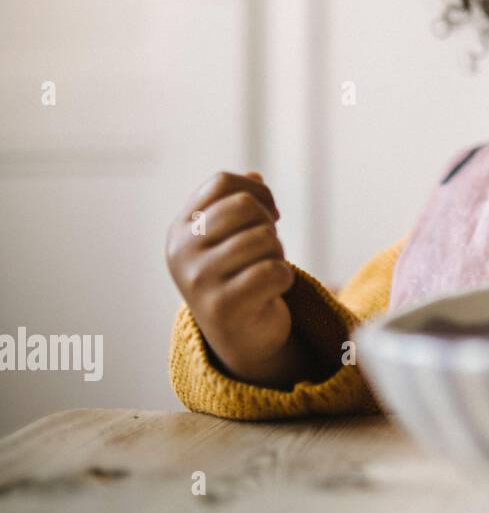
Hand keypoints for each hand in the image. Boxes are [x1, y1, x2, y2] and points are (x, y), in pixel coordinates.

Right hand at [165, 170, 303, 384]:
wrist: (242, 336)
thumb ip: (237, 204)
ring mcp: (199, 280)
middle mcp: (181, 252)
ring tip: (265, 271)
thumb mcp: (231, 237)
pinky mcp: (223, 307)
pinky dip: (284, 279)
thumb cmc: (240, 276)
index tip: (269, 214)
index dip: (257, 192)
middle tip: (266, 249)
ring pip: (263, 238)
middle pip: (245, 206)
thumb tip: (255, 176)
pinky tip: (271, 292)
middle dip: (268, 225)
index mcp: (180, 229)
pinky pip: (275, 271)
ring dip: (278, 254)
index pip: (222, 183)